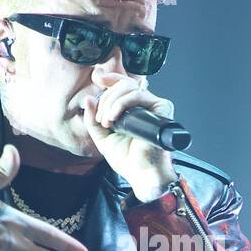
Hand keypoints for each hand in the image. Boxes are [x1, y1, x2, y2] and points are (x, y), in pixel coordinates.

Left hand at [83, 70, 176, 200]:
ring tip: (107, 120)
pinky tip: (113, 117)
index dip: (111, 78)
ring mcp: (153, 106)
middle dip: (106, 99)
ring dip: (111, 102)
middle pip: (123, 84)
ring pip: (128, 87)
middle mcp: (144, 105)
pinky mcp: (162, 107)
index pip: (123, 85)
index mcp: (132, 110)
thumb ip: (93, 120)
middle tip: (102, 119)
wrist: (140, 172)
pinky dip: (121, 103)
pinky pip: (137, 95)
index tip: (98, 80)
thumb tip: (88, 99)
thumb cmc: (126, 159)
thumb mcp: (102, 137)